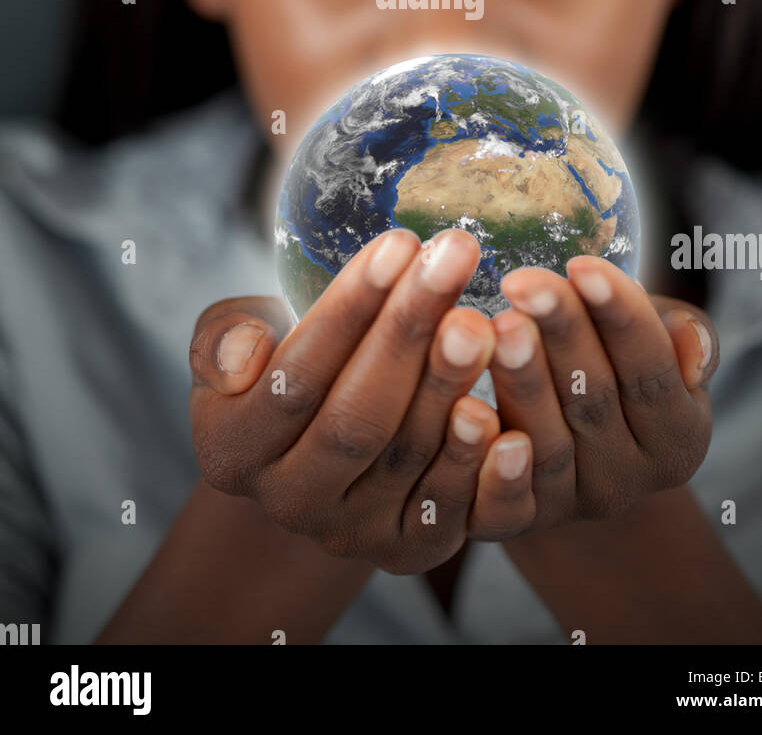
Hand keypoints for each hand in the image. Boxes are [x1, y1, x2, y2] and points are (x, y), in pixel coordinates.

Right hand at [188, 227, 535, 573]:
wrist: (318, 443)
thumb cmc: (281, 360)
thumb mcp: (235, 338)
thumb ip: (223, 338)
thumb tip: (247, 354)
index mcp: (231, 448)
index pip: (294, 377)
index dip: (349, 310)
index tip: (399, 243)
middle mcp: (289, 500)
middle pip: (355, 418)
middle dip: (409, 331)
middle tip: (457, 257)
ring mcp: (351, 532)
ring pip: (405, 457)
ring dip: (448, 384)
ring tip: (483, 319)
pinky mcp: (409, 550)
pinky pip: (447, 512)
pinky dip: (477, 467)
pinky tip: (505, 417)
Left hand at [479, 255, 718, 531]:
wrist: (567, 439)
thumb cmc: (614, 361)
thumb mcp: (661, 342)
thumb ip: (686, 336)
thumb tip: (689, 341)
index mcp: (678, 440)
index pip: (652, 373)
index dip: (620, 318)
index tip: (583, 265)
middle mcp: (628, 482)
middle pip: (595, 401)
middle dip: (560, 334)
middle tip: (523, 282)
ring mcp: (571, 506)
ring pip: (547, 442)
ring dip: (520, 382)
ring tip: (493, 324)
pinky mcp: (517, 524)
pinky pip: (504, 504)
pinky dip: (487, 464)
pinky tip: (465, 410)